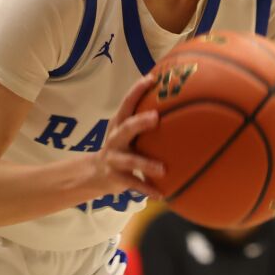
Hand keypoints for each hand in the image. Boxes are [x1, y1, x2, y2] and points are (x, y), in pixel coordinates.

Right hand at [79, 77, 163, 200]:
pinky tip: (162, 195)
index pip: (127, 103)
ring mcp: (114, 159)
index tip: (152, 79)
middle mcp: (115, 139)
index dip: (137, 90)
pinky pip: (134, 184)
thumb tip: (180, 101)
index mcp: (119, 123)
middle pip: (125, 127)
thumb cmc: (121, 146)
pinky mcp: (116, 177)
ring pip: (130, 161)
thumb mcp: (127, 131)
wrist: (94, 173)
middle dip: (139, 122)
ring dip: (146, 164)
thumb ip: (145, 119)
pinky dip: (147, 189)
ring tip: (163, 169)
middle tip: (155, 118)